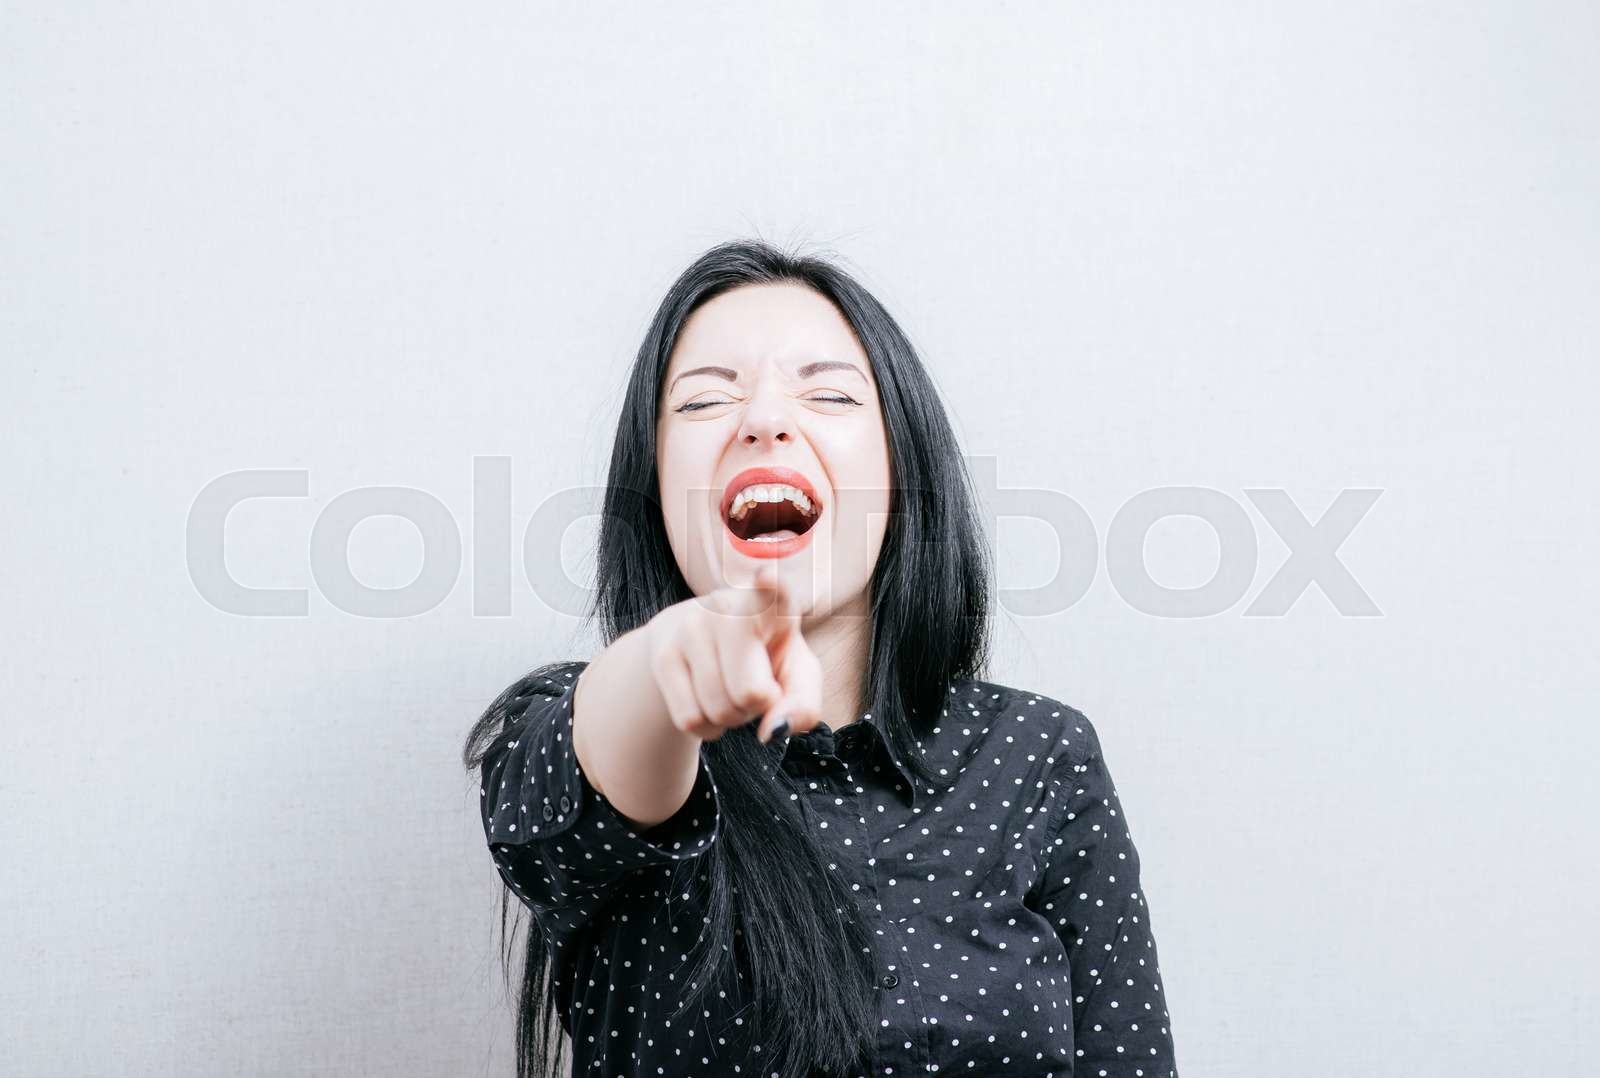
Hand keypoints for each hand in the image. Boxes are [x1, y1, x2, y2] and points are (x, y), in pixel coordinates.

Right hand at [643, 564, 822, 743]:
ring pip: (719, 711)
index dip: (773, 586)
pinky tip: (706, 703)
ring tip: (728, 689)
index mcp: (772, 603)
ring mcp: (692, 627)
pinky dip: (705, 727)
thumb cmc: (761, 659)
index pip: (775, 591)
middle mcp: (729, 606)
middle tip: (751, 686)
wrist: (698, 646)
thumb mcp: (795, 676)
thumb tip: (774, 731)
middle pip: (752, 694)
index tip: (767, 577)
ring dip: (729, 718)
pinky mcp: (663, 654)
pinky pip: (690, 719)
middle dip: (755, 708)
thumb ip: (803, 704)